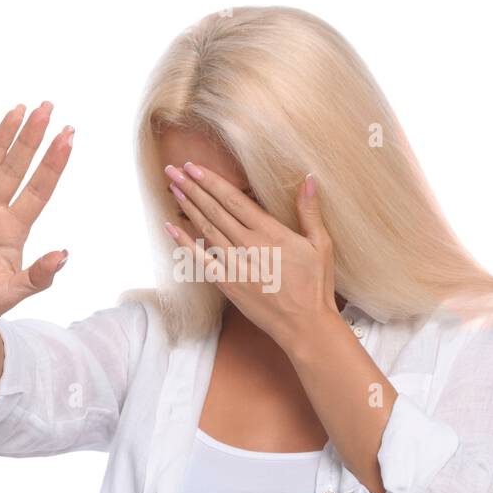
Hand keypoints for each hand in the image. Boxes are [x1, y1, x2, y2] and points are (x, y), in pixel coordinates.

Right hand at [0, 105, 72, 335]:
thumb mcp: (11, 295)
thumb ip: (37, 276)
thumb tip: (64, 255)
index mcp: (14, 230)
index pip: (39, 188)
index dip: (53, 163)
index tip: (69, 136)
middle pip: (17, 167)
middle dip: (33, 138)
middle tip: (49, 107)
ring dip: (3, 136)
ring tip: (19, 109)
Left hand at [162, 163, 336, 351]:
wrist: (304, 325)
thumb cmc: (315, 285)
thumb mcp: (321, 245)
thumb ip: (310, 212)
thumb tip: (308, 180)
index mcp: (271, 232)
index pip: (234, 200)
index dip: (212, 182)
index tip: (194, 167)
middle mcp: (249, 245)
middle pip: (214, 210)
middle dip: (192, 188)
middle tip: (173, 171)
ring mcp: (236, 266)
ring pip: (206, 230)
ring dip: (188, 208)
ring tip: (173, 189)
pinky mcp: (228, 284)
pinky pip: (201, 260)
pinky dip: (184, 243)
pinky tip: (171, 228)